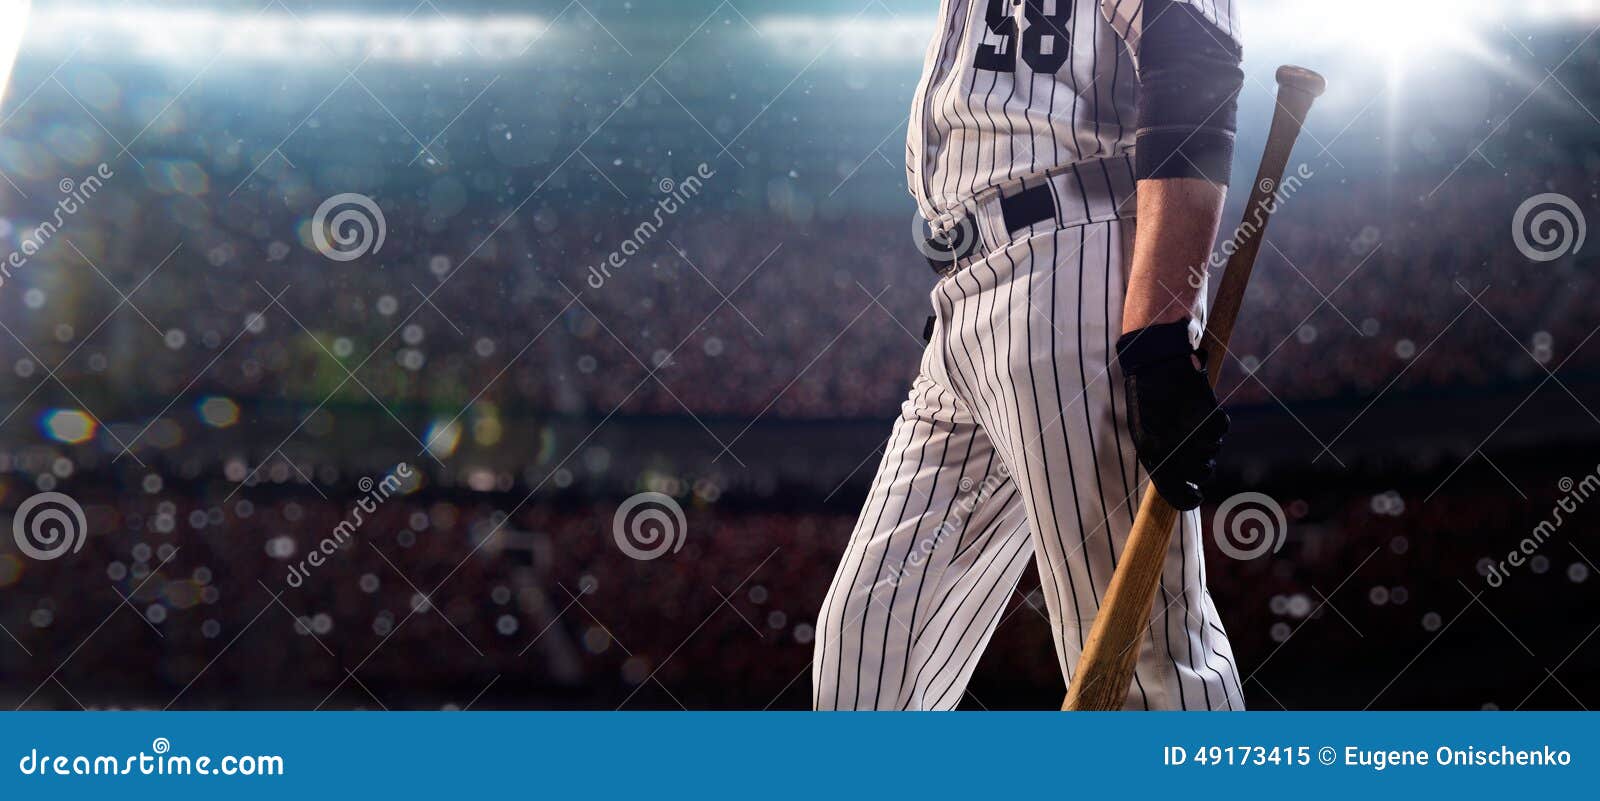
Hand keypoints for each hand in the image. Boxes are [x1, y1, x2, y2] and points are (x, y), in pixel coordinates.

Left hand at [1117, 320, 1227, 510]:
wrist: (1155, 362)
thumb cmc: (1147, 397)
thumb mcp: (1144, 431)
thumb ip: (1160, 458)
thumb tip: (1178, 483)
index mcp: (1151, 455)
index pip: (1175, 493)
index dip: (1188, 500)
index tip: (1196, 497)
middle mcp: (1173, 449)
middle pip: (1202, 474)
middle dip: (1203, 467)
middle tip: (1198, 453)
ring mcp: (1193, 433)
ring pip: (1214, 451)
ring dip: (1209, 442)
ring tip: (1194, 424)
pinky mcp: (1208, 415)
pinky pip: (1221, 429)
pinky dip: (1216, 422)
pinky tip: (1203, 411)